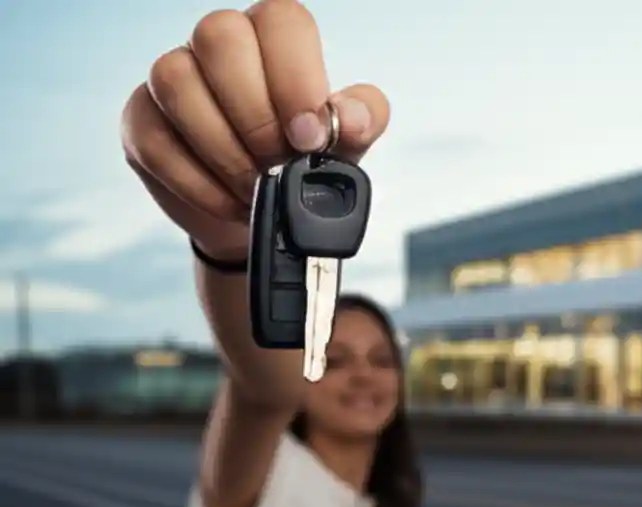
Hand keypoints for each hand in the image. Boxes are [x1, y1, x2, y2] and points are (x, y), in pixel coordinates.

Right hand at [120, 0, 390, 261]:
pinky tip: (230, 202)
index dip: (295, 76)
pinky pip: (154, 139)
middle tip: (279, 165)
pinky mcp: (141, 119)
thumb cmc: (306, 160)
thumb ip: (361, 121)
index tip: (310, 136)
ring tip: (257, 190)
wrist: (264, 212)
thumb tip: (349, 117)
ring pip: (176, 81)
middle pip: (218, 36)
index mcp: (276, 37)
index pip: (281, 20)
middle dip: (255, 113)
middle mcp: (220, 43)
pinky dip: (197, 182)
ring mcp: (173, 76)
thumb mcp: (347, 142)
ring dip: (224, 150)